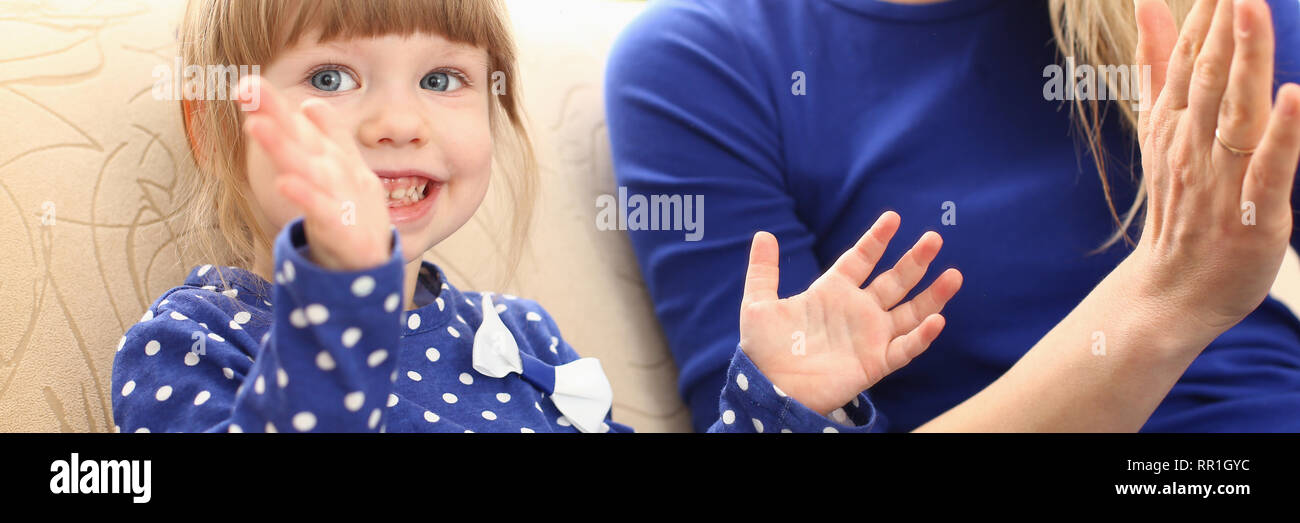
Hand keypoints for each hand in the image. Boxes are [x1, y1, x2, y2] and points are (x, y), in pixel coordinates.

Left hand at [239, 75, 392, 270]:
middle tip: (249, 88)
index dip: (278, 107)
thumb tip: (310, 103)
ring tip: (256, 126)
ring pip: (311, 171)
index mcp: (336, 161)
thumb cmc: (353, 216)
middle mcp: (341, 175)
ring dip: (285, 148)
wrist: (376, 267)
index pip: (303, 128)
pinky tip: (284, 182)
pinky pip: (323, 212)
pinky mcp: (346, 231)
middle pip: (305, 141)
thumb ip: (329, 140)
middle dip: (278, 114)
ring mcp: (344, 201)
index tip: (250, 84)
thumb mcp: (344, 175)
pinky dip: (305, 196)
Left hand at [739, 211, 962, 414]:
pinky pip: (905, 348)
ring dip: (933, 296)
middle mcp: (857, 310)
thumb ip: (763, 270)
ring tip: (954, 275)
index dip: (877, 239)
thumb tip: (763, 234)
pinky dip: (922, 336)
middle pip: (894, 280)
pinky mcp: (875, 363)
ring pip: (910, 312)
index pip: (861, 259)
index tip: (893, 218)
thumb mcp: (758, 304)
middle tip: (934, 237)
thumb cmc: (764, 349)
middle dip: (915, 260)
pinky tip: (937, 320)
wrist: (768, 389)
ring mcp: (870, 336)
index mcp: (832, 291)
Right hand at [1131, 0, 1299, 332]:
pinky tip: (1293, 96)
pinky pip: (1269, 168)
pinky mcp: (1253, 213)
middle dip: (1223, 23)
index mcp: (1172, 125)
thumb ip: (1155, 68)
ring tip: (1251, 9)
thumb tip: (1145, 6)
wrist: (1173, 291)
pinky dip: (1282, 133)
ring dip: (1245, 60)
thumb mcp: (1160, 132)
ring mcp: (1221, 179)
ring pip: (1236, 110)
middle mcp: (1192, 146)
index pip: (1185, 59)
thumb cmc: (1180, 207)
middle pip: (1208, 76)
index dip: (1202, 15)